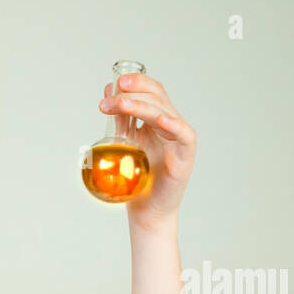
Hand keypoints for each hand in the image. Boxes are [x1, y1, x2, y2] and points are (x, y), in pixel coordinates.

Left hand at [99, 73, 195, 229]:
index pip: (151, 92)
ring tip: (120, 104)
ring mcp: (179, 139)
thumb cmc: (136, 181)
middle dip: (134, 92)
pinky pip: (183, 135)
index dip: (137, 82)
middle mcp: (170, 126)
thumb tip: (108, 93)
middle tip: (112, 95)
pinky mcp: (185, 156)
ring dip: (141, 106)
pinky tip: (160, 119)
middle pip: (157, 98)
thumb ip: (120, 120)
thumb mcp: (123, 144)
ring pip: (165, 113)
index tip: (115, 82)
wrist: (146, 211)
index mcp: (157, 121)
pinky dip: (172, 125)